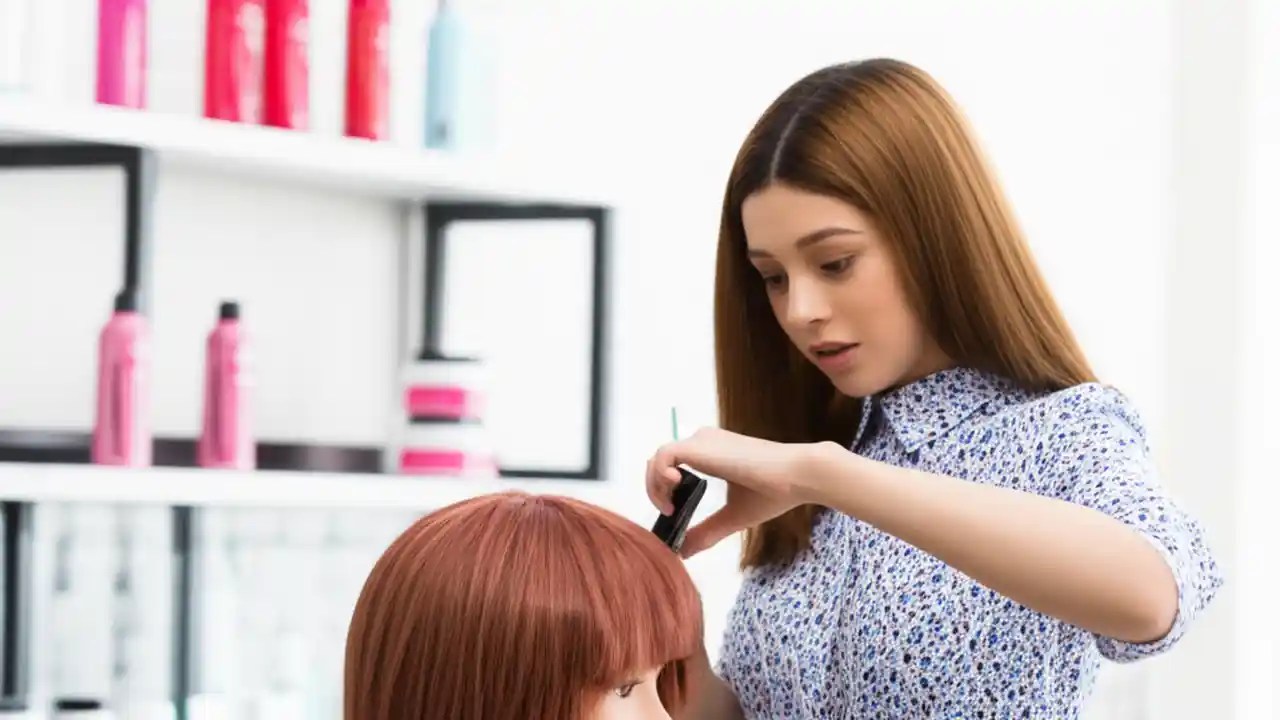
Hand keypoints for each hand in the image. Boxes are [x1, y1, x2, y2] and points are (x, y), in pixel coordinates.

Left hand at [644, 427, 817, 556]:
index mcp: (712, 452)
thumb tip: (683, 552)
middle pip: (662, 461)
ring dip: (656, 486)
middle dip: (657, 489)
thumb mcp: (733, 516)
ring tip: (671, 507)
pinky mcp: (700, 446)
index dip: (665, 489)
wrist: (795, 477)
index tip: (674, 512)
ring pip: (659, 458)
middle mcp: (704, 442)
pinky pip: (664, 455)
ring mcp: (701, 441)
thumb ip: (707, 531)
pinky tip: (675, 493)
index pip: (674, 464)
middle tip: (670, 513)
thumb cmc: (772, 493)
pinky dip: (660, 476)